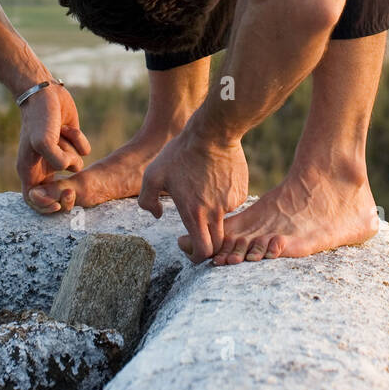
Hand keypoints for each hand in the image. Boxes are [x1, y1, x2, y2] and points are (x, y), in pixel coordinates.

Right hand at [17, 84, 90, 213]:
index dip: (45, 207)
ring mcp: (59, 155)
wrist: (45, 92)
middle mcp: (44, 165)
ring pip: (76, 167)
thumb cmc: (39, 117)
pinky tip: (68, 128)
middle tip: (72, 188)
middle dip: (67, 190)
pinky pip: (84, 151)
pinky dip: (79, 140)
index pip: (34, 200)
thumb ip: (55, 160)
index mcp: (30, 169)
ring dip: (71, 150)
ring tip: (60, 134)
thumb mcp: (43, 140)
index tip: (57, 204)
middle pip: (59, 191)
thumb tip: (68, 168)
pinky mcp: (72, 143)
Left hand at [138, 123, 248, 261]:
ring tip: (203, 192)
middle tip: (197, 232)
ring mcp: (231, 202)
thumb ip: (147, 200)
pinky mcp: (241, 191)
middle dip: (208, 243)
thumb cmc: (180, 152)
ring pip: (223, 219)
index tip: (192, 251)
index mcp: (194, 212)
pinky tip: (215, 181)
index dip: (198, 257)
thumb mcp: (153, 174)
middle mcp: (215, 212)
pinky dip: (223, 199)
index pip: (203, 251)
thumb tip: (157, 215)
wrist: (213, 132)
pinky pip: (232, 203)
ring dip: (214, 215)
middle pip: (217, 242)